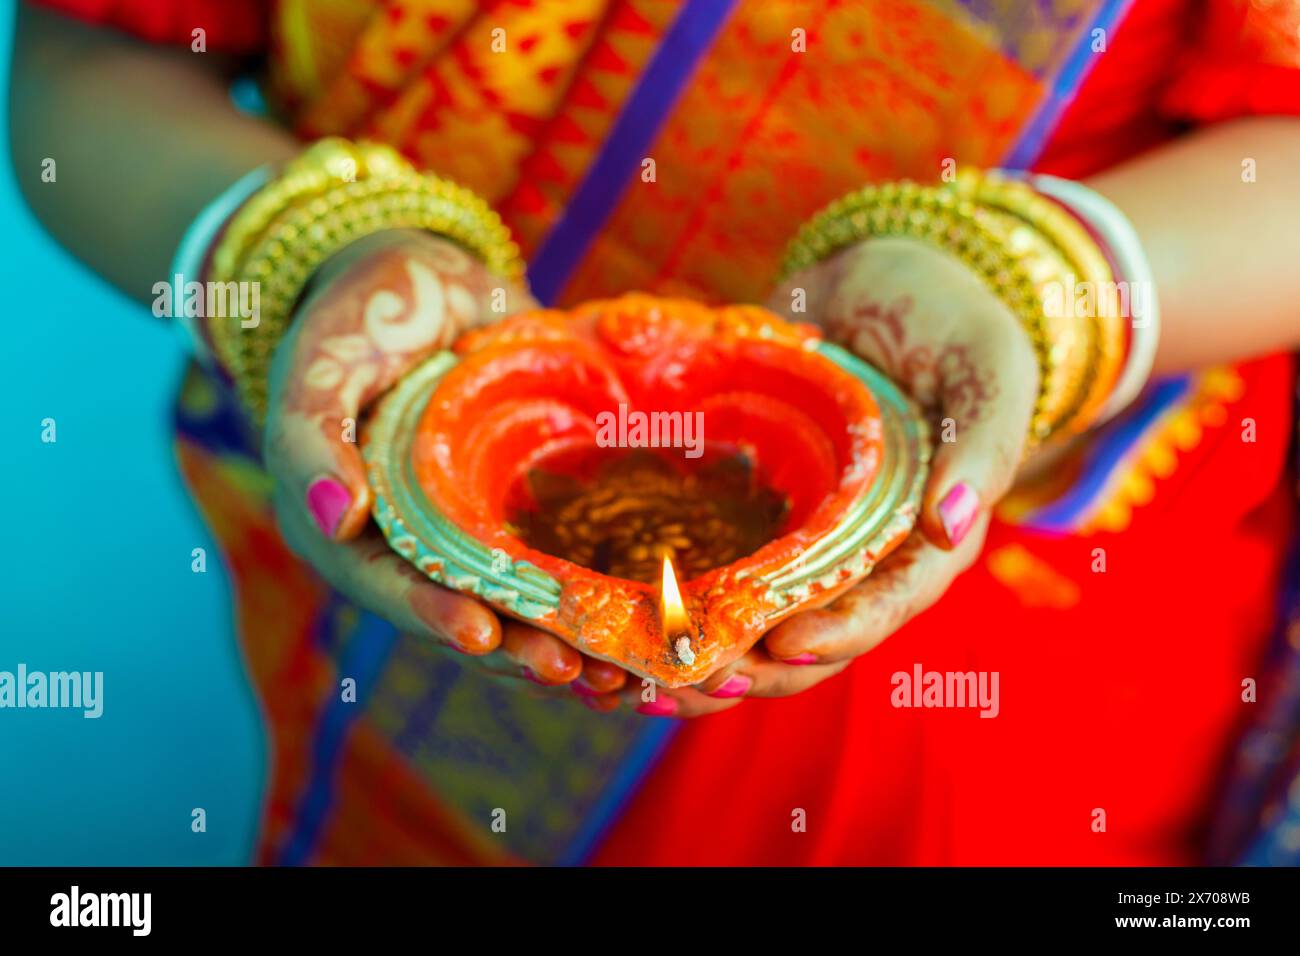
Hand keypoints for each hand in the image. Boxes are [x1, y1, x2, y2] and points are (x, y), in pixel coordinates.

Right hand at [263, 230, 626, 697]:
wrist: (423, 279)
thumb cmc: (360, 316)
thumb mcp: (323, 363)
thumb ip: (312, 436)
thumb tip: (332, 516)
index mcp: (346, 528)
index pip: (385, 586)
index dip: (431, 615)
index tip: (482, 636)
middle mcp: (407, 546)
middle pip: (460, 614)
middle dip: (516, 650)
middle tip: (572, 672)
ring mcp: (467, 535)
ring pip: (513, 608)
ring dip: (562, 644)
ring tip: (619, 676)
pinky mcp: (517, 515)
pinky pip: (553, 571)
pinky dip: (591, 605)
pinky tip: (637, 634)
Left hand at [607, 237, 1038, 716]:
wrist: (893, 281)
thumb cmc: (956, 327)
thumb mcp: (988, 373)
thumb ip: (984, 446)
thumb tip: (952, 525)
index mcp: (922, 544)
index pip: (883, 609)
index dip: (838, 635)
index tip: (785, 645)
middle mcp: (858, 558)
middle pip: (807, 638)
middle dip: (750, 668)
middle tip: (687, 679)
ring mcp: (801, 538)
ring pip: (752, 620)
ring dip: (700, 651)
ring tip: (640, 672)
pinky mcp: (753, 510)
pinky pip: (712, 564)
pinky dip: (673, 593)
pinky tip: (616, 614)